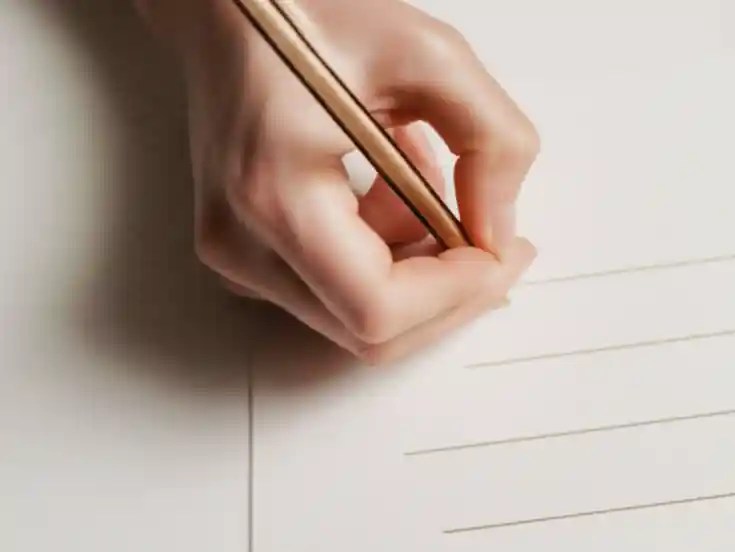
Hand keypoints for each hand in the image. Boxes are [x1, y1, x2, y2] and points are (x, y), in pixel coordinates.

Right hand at [140, 0, 538, 362]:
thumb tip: (502, 227)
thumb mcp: (430, 56)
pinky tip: (401, 185)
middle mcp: (242, 242)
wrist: (227, 5)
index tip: (502, 250)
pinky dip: (390, 251)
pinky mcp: (248, 250)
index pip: (378, 308)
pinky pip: (337, 287)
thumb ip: (492, 142)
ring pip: (359, 316)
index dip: (456, 294)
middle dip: (450, 294)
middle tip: (503, 244)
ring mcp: (237, 254)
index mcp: (274, 195)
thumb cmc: (306, 13)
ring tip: (437, 181)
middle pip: (371, 330)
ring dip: (422, 267)